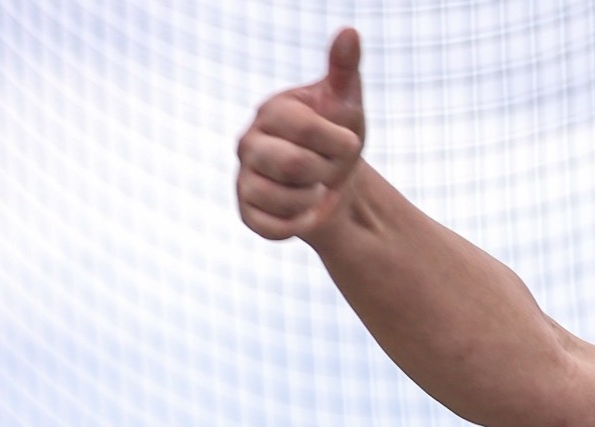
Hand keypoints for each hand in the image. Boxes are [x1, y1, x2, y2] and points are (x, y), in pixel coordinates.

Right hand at [236, 28, 366, 240]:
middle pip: (292, 165)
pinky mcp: (248, 212)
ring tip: (318, 189)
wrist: (338, 186)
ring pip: (282, 198)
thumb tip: (350, 32)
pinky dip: (300, 223)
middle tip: (330, 169)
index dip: (338, 144)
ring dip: (316, 199)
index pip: (305, 129)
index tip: (349, 145)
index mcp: (272, 111)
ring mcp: (245, 178)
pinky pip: (272, 226)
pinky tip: (308, 211)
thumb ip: (345, 69)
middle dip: (327, 172)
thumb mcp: (347, 104)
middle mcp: (249, 142)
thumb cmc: (339, 138)